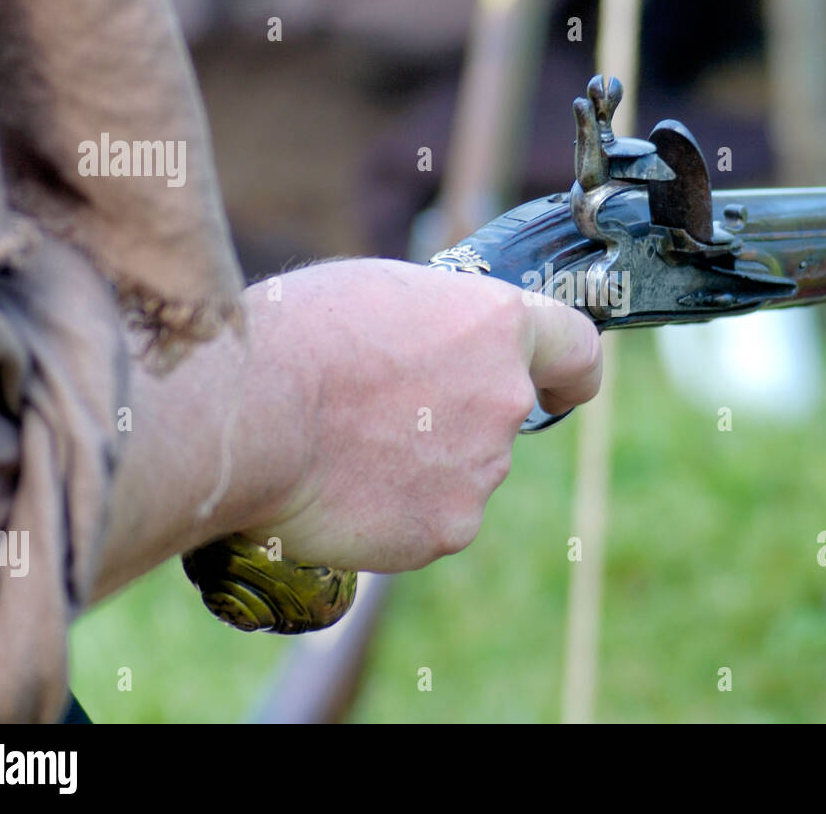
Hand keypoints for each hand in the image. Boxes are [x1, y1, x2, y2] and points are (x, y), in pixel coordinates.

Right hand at [237, 259, 601, 571]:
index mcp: (498, 327)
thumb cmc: (297, 335)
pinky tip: (342, 489)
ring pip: (461, 472)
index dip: (567, 371)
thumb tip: (438, 353)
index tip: (558, 386)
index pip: (576, 351)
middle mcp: (506, 400)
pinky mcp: (445, 531)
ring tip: (343, 447)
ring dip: (418, 465)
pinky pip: (427, 520)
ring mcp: (480, 472)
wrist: (249, 414)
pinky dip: (392, 511)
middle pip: (499, 416)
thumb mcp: (382, 294)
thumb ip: (439, 327)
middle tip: (377, 411)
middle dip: (453, 417)